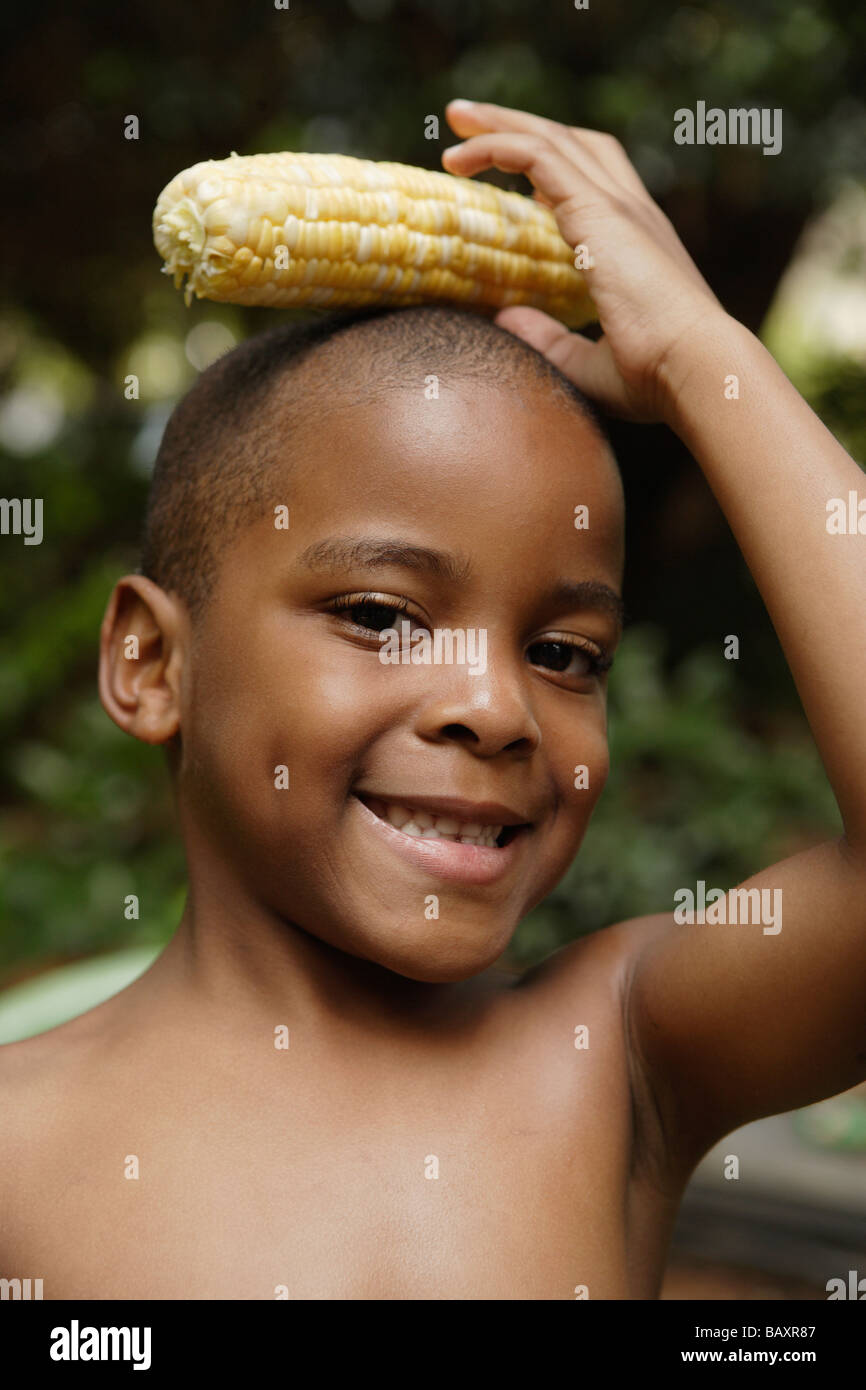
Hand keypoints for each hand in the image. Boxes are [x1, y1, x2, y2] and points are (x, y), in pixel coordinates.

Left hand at [442, 99, 728, 422]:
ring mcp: (617, 206)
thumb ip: (550, 338)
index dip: (547, 169)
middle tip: (465, 121)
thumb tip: (503, 320)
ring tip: (455, 118)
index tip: (502, 168)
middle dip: (518, 126)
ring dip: (499, 123)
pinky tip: (459, 156)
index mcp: (636, 243)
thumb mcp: (590, 363)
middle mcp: (630, 213)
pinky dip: (498, 145)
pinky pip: (538, 156)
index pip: (591, 182)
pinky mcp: (599, 211)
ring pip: (551, 139)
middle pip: (571, 145)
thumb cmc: (659, 377)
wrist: (697, 368)